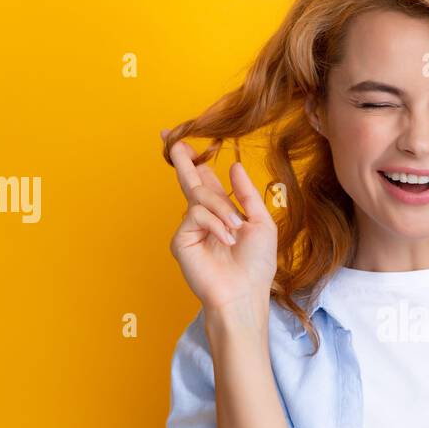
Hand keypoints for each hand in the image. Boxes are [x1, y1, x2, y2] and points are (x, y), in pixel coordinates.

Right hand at [164, 131, 278, 313]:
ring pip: (199, 196)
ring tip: (236, 232)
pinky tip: (226, 240)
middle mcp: (203, 218)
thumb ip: (246, 194)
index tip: (181, 142)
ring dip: (222, 210)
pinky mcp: (181, 240)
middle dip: (180, 159)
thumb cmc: (256, 265)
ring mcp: (190, 229)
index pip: (204, 181)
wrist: (245, 293)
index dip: (194, 161)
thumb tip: (233, 165)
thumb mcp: (261, 223)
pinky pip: (196, 214)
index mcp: (222, 212)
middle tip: (167, 134)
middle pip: (189, 181)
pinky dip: (215, 224)